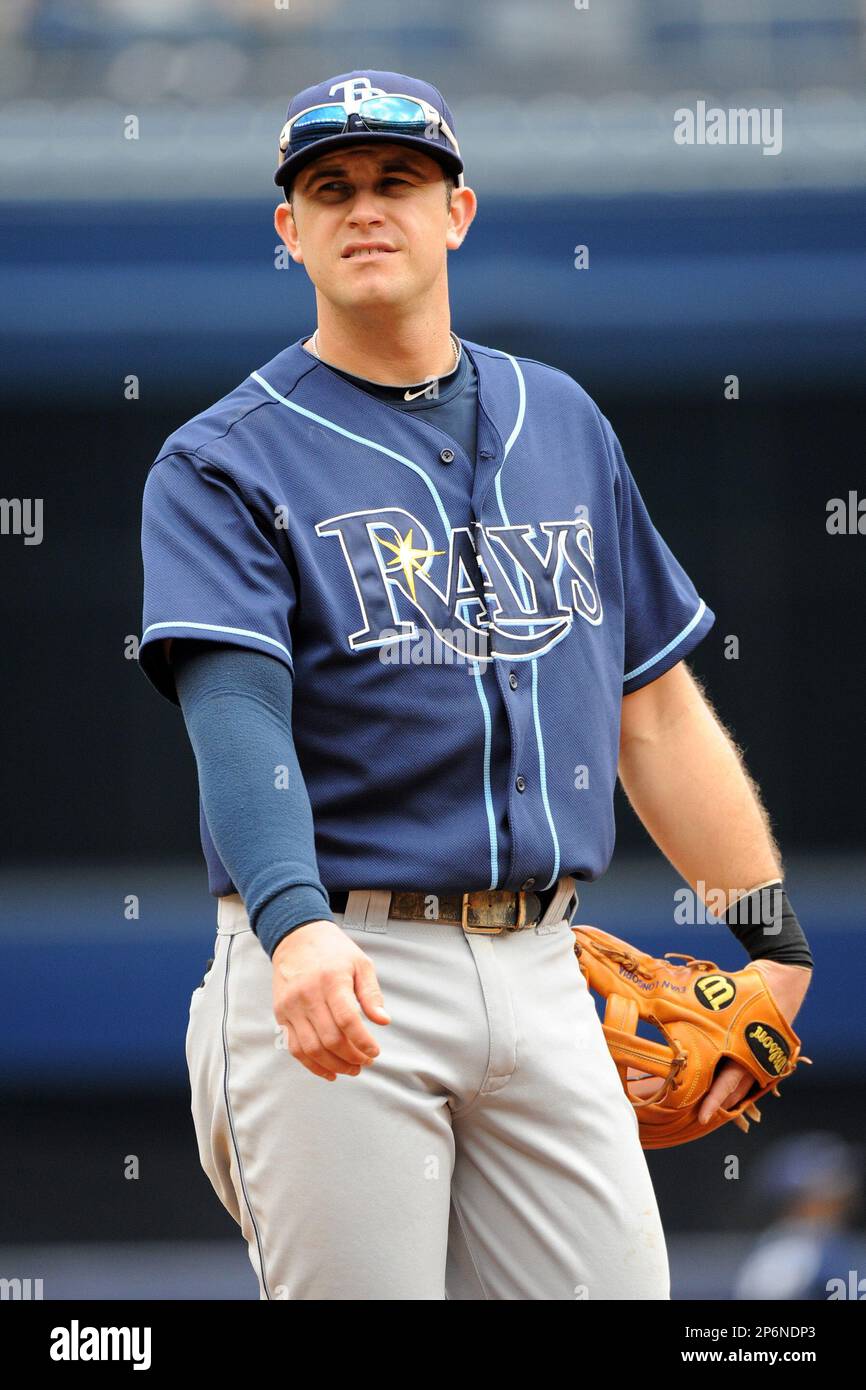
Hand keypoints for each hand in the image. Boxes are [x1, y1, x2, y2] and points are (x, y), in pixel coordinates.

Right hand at [272, 920, 390, 1081]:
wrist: (296, 938)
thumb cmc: (333, 951)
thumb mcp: (360, 963)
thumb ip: (371, 993)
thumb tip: (383, 1021)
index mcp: (331, 980)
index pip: (347, 1020)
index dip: (362, 1041)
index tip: (375, 1051)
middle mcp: (308, 994)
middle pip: (330, 1038)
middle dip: (351, 1057)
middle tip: (366, 1061)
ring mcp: (291, 1006)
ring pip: (312, 1048)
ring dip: (334, 1065)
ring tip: (352, 1069)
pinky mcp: (281, 1014)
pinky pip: (295, 1048)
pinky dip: (312, 1065)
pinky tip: (330, 1071)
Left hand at [624, 960, 812, 1120]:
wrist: (783, 971)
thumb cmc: (745, 984)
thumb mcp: (711, 994)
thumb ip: (681, 1000)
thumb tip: (647, 1000)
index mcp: (749, 1050)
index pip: (731, 1084)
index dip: (714, 1101)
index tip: (702, 1117)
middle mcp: (759, 1059)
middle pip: (737, 1091)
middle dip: (716, 1102)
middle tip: (695, 1115)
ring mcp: (763, 1055)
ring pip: (743, 1083)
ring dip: (722, 1091)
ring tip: (699, 1102)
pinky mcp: (761, 1049)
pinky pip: (745, 1069)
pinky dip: (730, 1077)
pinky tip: (712, 1080)